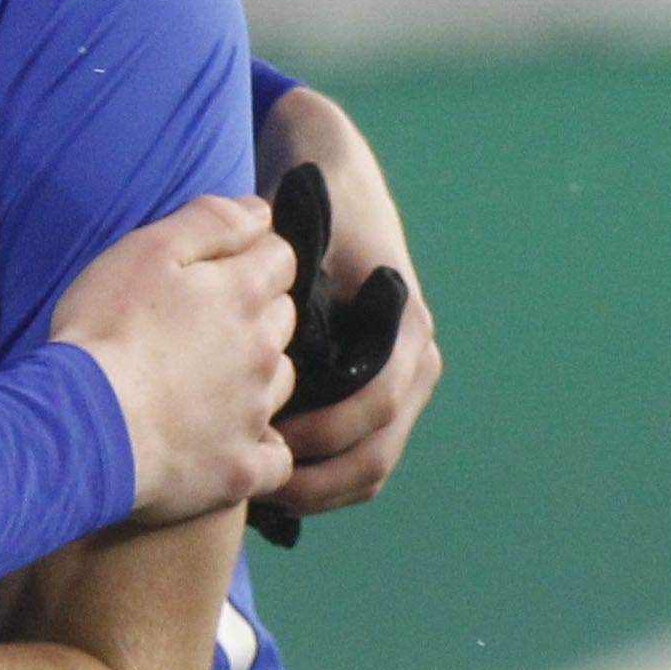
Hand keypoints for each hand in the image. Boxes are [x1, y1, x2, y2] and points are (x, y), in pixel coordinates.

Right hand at [50, 193, 296, 524]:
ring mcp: (256, 414)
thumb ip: (211, 221)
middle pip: (282, 319)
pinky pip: (274, 460)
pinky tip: (227, 444)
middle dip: (253, 315)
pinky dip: (257, 450)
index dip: (249, 258)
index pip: (281, 258)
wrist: (81, 426)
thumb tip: (260, 210)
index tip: (213, 273)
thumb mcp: (147, 250)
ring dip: (254, 378)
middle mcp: (265, 352)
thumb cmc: (104, 331)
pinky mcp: (241, 470)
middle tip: (197, 327)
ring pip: (278, 384)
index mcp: (245, 293)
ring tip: (201, 384)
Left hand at [246, 163, 406, 547]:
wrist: (332, 176)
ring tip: (257, 494)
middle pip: (376, 453)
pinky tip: (268, 479)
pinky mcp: (378, 393)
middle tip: (255, 489)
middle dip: (317, 482)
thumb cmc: (315, 203)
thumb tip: (272, 358)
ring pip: (369, 466)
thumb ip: (295, 291)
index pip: (375, 403)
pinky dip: (320, 478)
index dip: (322, 433)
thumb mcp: (307, 236)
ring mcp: (402, 380)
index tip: (266, 440)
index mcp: (404, 325)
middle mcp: (415, 358)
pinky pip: (358, 456)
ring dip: (317, 489)